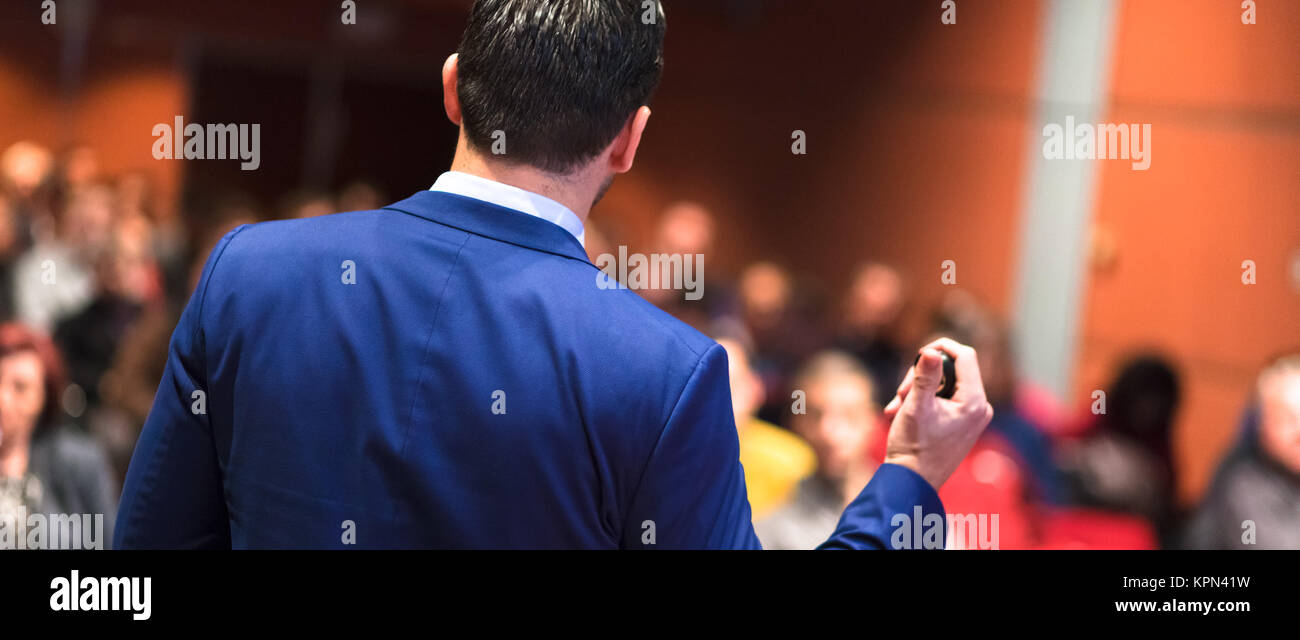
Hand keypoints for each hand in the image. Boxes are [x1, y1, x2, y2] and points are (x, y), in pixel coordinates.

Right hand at [881, 337, 992, 489]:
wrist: (911, 483)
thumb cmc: (913, 448)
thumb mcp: (915, 407)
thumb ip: (925, 376)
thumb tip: (931, 351)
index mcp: (974, 402)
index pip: (965, 356)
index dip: (942, 347)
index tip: (918, 354)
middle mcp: (980, 407)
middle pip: (953, 369)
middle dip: (922, 375)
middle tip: (901, 392)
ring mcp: (973, 416)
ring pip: (945, 384)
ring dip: (918, 389)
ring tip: (897, 406)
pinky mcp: (963, 423)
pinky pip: (945, 398)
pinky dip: (924, 400)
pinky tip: (901, 413)